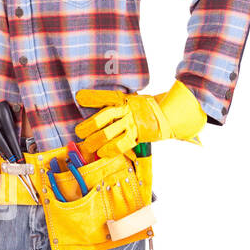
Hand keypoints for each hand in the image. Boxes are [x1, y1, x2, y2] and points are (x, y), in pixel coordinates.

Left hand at [74, 80, 206, 157]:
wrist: (170, 115)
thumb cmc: (145, 109)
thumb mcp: (131, 101)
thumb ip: (117, 104)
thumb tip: (92, 104)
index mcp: (125, 99)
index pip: (107, 96)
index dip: (92, 97)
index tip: (79, 97)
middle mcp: (128, 110)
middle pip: (104, 116)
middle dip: (89, 125)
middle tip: (79, 132)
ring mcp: (133, 123)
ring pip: (109, 132)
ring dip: (95, 140)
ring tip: (86, 145)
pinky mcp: (138, 135)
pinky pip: (122, 144)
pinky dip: (111, 149)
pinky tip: (102, 152)